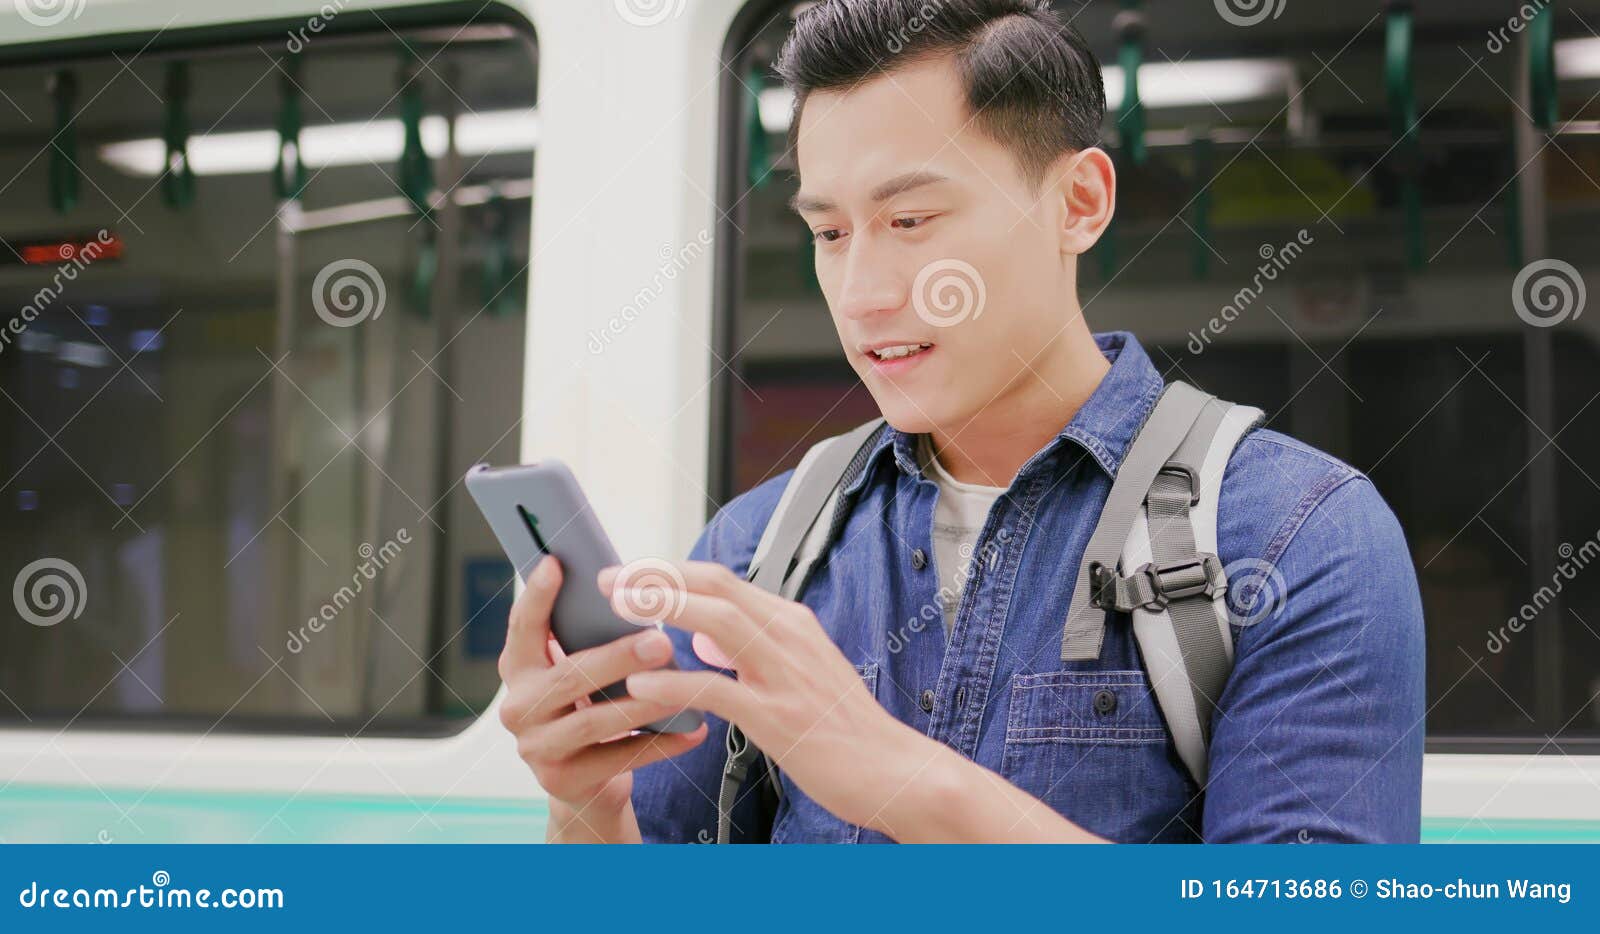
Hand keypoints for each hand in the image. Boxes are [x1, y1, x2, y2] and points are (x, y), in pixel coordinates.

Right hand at [497, 555, 706, 841]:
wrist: (586, 785)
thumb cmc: (589, 708)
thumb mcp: (579, 672)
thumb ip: (586, 639)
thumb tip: (630, 590)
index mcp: (518, 669)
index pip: (523, 626)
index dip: (537, 596)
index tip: (556, 563)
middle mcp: (518, 707)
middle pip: (569, 676)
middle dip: (617, 657)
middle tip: (659, 641)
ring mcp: (537, 748)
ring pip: (595, 721)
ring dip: (643, 701)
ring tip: (681, 686)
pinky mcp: (563, 782)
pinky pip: (620, 759)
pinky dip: (662, 743)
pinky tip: (694, 729)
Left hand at [602, 560, 935, 832]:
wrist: (894, 771)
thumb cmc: (845, 728)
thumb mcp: (802, 671)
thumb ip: (755, 649)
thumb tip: (707, 636)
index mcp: (790, 623)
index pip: (721, 579)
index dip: (670, 571)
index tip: (630, 573)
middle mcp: (788, 636)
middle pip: (714, 585)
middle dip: (656, 576)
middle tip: (609, 578)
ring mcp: (785, 674)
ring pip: (717, 621)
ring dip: (664, 608)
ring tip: (619, 608)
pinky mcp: (779, 716)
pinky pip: (719, 690)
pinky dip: (676, 682)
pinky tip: (641, 684)